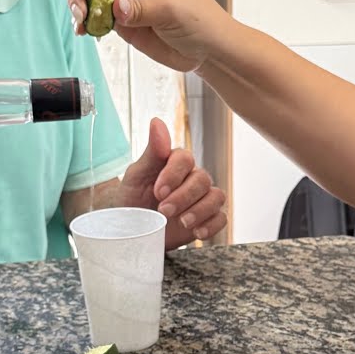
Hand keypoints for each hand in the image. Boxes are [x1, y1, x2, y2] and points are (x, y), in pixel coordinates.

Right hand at [69, 0, 230, 72]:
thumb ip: (142, 9)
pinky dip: (89, 25)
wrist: (211, 51)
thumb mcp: (174, 10)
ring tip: (80, 23)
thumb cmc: (203, 21)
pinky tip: (84, 32)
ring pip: (95, 1)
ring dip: (82, 9)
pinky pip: (101, 21)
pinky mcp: (126, 26)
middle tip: (80, 10)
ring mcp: (129, 5)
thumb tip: (116, 6)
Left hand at [116, 117, 226, 248]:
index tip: (157, 192)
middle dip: (184, 197)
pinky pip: (221, 218)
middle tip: (164, 211)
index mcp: (175, 163)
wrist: (133, 230)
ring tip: (182, 222)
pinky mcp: (207, 219)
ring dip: (200, 210)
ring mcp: (202, 198)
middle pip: (202, 179)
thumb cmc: (133, 199)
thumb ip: (152, 151)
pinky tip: (196, 232)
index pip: (185, 159)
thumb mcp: (136, 175)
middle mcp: (192, 177)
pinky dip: (212, 225)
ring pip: (216, 197)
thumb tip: (157, 121)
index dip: (174, 175)